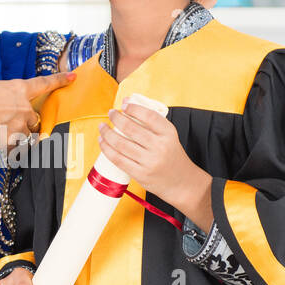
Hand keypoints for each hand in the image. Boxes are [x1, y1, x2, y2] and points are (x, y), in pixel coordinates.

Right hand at [0, 72, 75, 150]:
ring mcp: (19, 124)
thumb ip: (5, 98)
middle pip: (35, 118)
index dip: (60, 80)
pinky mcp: (12, 140)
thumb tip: (6, 109)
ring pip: (27, 135)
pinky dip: (9, 149)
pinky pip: (16, 149)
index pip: (44, 83)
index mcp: (18, 89)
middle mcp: (23, 106)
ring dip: (17, 136)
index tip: (73, 77)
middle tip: (7, 123)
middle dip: (26, 123)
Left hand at [98, 103, 209, 218]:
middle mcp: (160, 146)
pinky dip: (107, 149)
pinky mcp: (141, 174)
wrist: (182, 182)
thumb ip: (151, 121)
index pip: (149, 116)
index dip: (133, 108)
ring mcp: (150, 161)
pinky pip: (118, 159)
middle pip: (131, 128)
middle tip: (111, 114)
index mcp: (168, 133)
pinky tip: (103, 142)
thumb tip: (127, 102)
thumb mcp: (168, 136)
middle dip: (116, 118)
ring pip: (121, 144)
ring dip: (107, 133)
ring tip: (102, 127)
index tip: (124, 105)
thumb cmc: (172, 156)